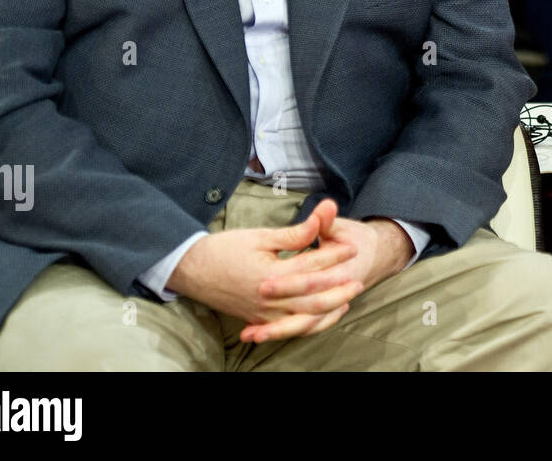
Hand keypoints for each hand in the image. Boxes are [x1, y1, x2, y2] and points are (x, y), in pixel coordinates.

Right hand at [166, 199, 362, 335]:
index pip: (311, 266)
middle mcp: (270, 299)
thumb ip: (293, 235)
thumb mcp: (260, 236)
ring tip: (346, 300)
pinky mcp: (258, 320)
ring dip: (327, 311)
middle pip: (313, 298)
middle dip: (339, 290)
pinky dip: (308, 324)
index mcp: (271, 274)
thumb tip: (319, 222)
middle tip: (359, 281)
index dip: (334, 256)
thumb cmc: (225, 249)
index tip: (353, 247)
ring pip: (304, 318)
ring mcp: (264, 314)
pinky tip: (321, 316)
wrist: (192, 270)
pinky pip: (289, 328)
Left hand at [241, 200, 415, 342]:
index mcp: (342, 272)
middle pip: (304, 308)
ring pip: (303, 326)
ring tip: (250, 334)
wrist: (377, 254)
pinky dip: (281, 333)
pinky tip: (258, 334)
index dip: (287, 283)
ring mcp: (328, 306)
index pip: (311, 280)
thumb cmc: (355, 239)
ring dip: (277, 332)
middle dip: (277, 311)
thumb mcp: (339, 228)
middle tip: (248, 311)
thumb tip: (326, 205)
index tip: (263, 283)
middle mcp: (334, 295)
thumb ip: (326, 222)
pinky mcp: (320, 312)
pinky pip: (301, 328)